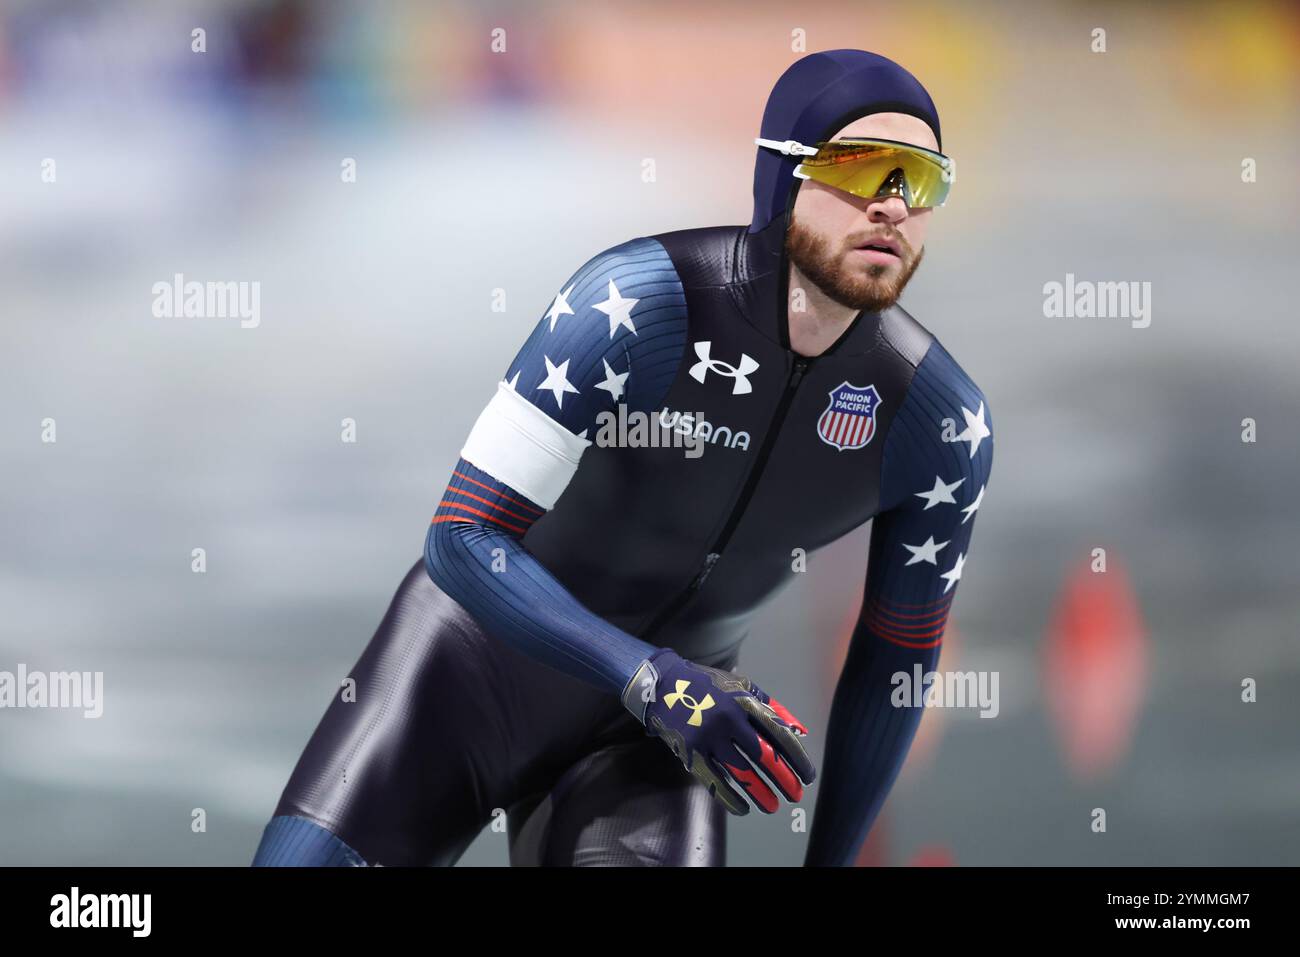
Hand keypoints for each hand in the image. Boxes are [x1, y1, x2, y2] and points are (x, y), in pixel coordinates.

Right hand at [621, 648, 815, 814]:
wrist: (665, 684)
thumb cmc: (710, 687)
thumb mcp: (742, 687)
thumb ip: (772, 708)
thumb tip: (800, 732)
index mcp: (746, 702)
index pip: (779, 735)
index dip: (797, 758)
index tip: (807, 776)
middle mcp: (729, 719)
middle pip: (764, 756)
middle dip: (783, 779)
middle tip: (795, 795)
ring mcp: (709, 736)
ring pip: (741, 772)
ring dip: (760, 793)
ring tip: (772, 806)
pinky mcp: (692, 751)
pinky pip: (714, 781)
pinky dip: (730, 798)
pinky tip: (743, 808)